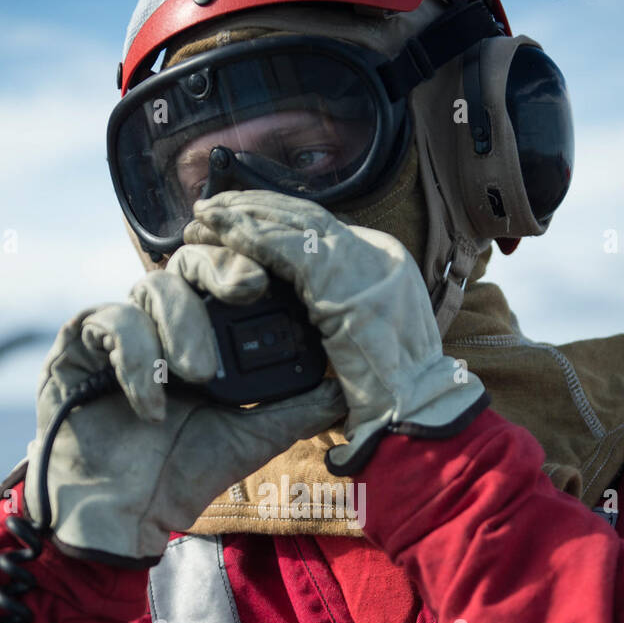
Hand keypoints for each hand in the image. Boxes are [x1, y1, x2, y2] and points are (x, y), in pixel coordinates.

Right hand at [21, 243, 346, 565]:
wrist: (122, 518)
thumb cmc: (182, 477)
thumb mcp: (253, 438)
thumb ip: (298, 409)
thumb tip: (351, 386)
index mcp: (204, 338)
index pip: (228, 280)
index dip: (250, 268)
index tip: (279, 279)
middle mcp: (162, 327)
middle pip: (190, 263)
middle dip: (222, 269)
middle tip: (249, 288)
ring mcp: (120, 333)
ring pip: (152, 289)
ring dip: (181, 326)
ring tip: (196, 376)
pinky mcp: (78, 346)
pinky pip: (108, 321)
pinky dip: (135, 356)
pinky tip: (150, 403)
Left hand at [184, 191, 488, 473]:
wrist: (419, 412)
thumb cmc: (399, 400)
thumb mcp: (370, 352)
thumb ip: (342, 328)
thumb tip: (316, 326)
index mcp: (386, 268)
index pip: (325, 233)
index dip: (280, 224)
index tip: (244, 228)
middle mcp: (377, 252)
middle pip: (306, 217)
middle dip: (256, 210)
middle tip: (212, 211)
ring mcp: (361, 258)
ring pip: (291, 220)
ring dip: (242, 213)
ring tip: (204, 212)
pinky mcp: (338, 274)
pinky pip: (279, 243)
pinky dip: (244, 233)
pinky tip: (215, 227)